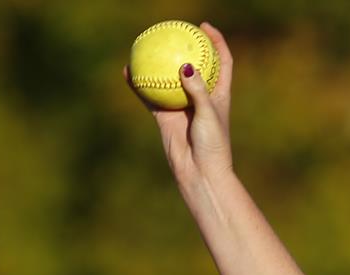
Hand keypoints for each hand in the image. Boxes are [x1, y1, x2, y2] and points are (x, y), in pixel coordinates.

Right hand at [126, 21, 234, 184]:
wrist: (200, 173)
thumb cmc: (212, 145)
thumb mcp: (208, 116)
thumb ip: (197, 91)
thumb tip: (184, 65)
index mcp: (219, 94)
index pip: (221, 62)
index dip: (216, 42)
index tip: (204, 27)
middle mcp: (200, 97)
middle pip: (193, 65)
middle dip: (184, 47)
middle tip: (171, 30)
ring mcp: (181, 106)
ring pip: (167, 78)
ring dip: (157, 64)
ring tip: (145, 45)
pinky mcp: (165, 117)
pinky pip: (149, 96)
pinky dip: (139, 84)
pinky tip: (127, 72)